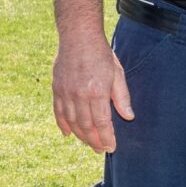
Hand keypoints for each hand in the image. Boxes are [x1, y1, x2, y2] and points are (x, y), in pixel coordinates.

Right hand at [53, 35, 133, 152]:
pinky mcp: (56, 88)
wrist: (78, 37)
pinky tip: (68, 133)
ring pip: (71, 122)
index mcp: (97, 92)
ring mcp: (65, 92)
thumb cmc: (101, 54)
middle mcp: (79, 95)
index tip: (111, 147)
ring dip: (80, 136)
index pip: (102, 123)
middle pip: (86, 126)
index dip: (106, 138)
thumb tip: (128, 117)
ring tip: (88, 143)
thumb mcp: (117, 73)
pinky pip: (58, 112)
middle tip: (101, 149)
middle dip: (94, 141)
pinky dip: (62, 124)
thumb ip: (122, 97)